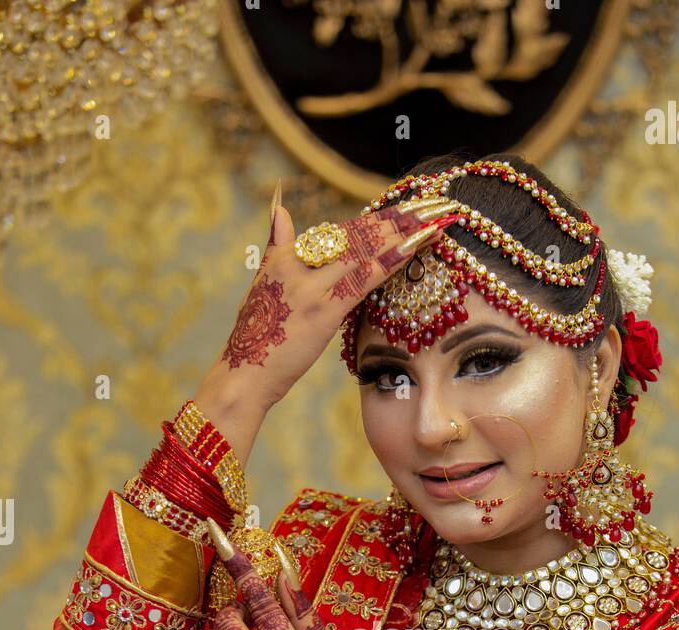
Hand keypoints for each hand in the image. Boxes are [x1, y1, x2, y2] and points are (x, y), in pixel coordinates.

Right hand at [197, 192, 460, 420]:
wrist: (244, 375)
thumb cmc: (256, 339)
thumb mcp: (264, 283)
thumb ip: (277, 244)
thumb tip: (281, 208)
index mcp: (286, 257)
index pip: (339, 232)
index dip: (374, 220)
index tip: (404, 210)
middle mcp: (299, 264)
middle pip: (357, 234)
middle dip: (396, 219)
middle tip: (430, 205)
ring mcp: (312, 286)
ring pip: (365, 249)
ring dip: (403, 232)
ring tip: (434, 218)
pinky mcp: (323, 310)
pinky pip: (365, 279)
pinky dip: (392, 259)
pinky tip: (417, 245)